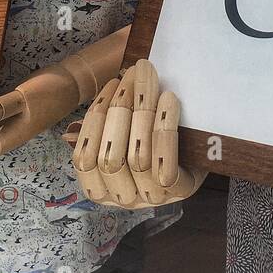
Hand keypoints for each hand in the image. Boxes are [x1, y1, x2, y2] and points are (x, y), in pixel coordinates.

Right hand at [62, 59, 205, 208]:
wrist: (203, 154)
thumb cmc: (155, 143)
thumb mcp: (124, 137)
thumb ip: (100, 133)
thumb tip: (69, 134)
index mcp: (101, 188)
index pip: (83, 160)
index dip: (94, 121)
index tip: (110, 85)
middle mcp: (123, 198)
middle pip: (110, 158)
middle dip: (119, 108)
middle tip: (132, 73)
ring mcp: (151, 197)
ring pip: (137, 159)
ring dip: (142, 112)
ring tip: (150, 79)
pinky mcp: (179, 191)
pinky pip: (166, 164)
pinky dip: (165, 127)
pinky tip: (169, 99)